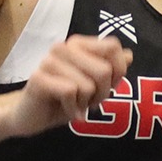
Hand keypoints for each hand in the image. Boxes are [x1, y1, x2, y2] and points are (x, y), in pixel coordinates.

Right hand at [8, 35, 131, 135]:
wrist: (32, 117)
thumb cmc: (65, 99)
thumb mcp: (95, 86)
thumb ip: (112, 69)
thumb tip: (129, 55)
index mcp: (78, 44)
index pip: (113, 47)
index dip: (117, 71)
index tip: (103, 85)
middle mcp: (63, 47)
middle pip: (104, 70)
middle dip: (101, 93)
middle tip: (86, 100)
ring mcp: (49, 60)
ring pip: (88, 85)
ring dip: (85, 103)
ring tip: (73, 104)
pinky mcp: (38, 77)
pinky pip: (70, 92)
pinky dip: (73, 109)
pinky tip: (65, 109)